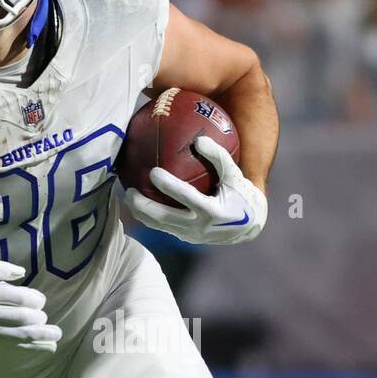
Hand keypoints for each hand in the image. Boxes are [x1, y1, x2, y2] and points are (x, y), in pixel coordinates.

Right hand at [0, 261, 61, 350]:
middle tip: (43, 315)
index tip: (40, 300)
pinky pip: (16, 346)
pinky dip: (34, 347)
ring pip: (21, 334)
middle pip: (21, 317)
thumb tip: (21, 272)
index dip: (33, 298)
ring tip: (57, 334)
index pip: (15, 296)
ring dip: (42, 335)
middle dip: (38, 317)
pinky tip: (48, 346)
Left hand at [124, 136, 266, 244]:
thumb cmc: (240, 194)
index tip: (153, 172)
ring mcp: (190, 235)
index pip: (186, 197)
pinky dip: (148, 216)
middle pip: (164, 218)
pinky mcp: (185, 238)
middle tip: (130, 189)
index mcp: (212, 211)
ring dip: (141, 213)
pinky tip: (138, 202)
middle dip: (143, 206)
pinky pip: (162, 227)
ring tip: (128, 196)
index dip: (169, 186)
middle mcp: (199, 227)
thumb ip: (219, 157)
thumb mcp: (235, 175)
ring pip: (158, 226)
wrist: (249, 226)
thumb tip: (199, 139)